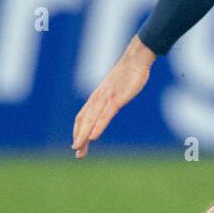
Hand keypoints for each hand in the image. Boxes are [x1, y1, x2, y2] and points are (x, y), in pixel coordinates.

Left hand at [71, 36, 155, 157]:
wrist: (136, 59)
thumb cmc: (130, 72)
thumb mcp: (119, 86)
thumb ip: (114, 95)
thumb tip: (115, 100)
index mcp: (98, 96)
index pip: (83, 116)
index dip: (79, 131)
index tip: (79, 144)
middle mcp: (97, 98)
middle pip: (84, 120)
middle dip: (79, 138)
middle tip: (77, 153)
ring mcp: (105, 98)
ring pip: (90, 120)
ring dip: (83, 135)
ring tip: (78, 149)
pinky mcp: (115, 99)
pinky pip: (104, 115)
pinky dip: (97, 126)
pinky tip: (93, 137)